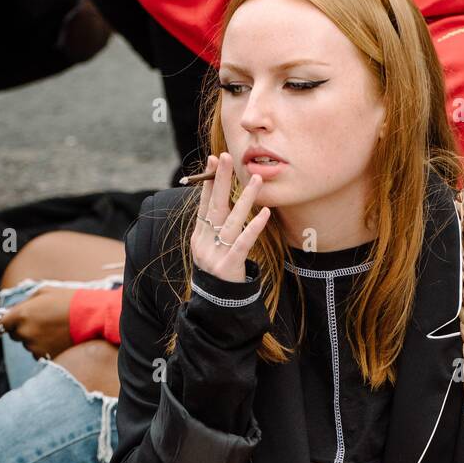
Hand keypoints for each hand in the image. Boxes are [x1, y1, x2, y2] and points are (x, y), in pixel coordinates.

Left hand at [0, 289, 73, 359]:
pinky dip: (47, 347)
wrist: (92, 318)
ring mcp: (36, 347)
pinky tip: (60, 337)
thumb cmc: (69, 301)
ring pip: (29, 344)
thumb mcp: (44, 292)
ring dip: (37, 337)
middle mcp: (25, 333)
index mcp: (21, 314)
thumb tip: (14, 313)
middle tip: (43, 320)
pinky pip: (40, 353)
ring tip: (56, 328)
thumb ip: (25, 303)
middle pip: (15, 334)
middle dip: (23, 328)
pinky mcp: (47, 357)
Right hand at [190, 152, 270, 283]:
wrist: (216, 305)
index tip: (214, 160)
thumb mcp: (210, 249)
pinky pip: (244, 243)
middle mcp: (204, 243)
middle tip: (227, 156)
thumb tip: (221, 201)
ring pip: (232, 221)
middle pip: (214, 206)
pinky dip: (254, 227)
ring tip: (257, 180)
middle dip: (220, 180)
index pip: (204, 204)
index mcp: (198, 237)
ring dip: (245, 198)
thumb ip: (213, 228)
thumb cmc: (218, 273)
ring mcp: (216, 254)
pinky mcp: (230, 266)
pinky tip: (265, 213)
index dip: (209, 182)